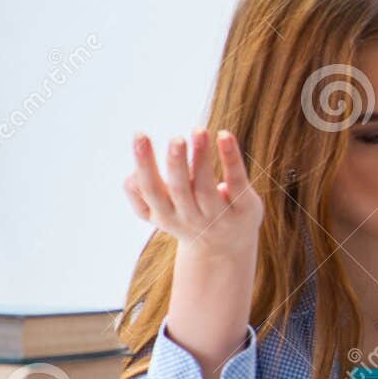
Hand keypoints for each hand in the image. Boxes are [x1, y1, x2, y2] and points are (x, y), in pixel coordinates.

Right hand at [123, 127, 263, 260]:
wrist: (226, 248)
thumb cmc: (187, 216)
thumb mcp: (161, 211)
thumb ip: (142, 194)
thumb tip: (132, 175)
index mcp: (165, 215)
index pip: (149, 190)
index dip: (144, 164)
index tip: (139, 135)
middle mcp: (190, 217)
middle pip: (179, 190)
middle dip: (176, 163)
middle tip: (176, 139)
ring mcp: (218, 215)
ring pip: (207, 187)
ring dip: (202, 157)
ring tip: (199, 131)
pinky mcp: (244, 209)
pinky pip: (237, 182)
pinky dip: (230, 159)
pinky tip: (225, 136)